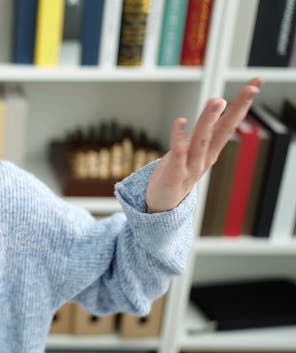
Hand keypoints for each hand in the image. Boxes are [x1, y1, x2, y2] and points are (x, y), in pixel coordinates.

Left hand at [145, 77, 262, 212]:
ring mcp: (191, 166)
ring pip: (202, 140)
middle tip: (252, 88)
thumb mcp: (196, 149)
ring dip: (209, 120)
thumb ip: (207, 129)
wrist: (164, 202)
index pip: (230, 122)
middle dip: (238, 109)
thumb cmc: (178, 170)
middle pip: (224, 129)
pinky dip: (179, 137)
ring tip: (218, 100)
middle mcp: (206, 156)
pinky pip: (177, 153)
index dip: (243, 103)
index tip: (256, 83)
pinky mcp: (175, 173)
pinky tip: (180, 121)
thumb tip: (220, 104)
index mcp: (212, 149)